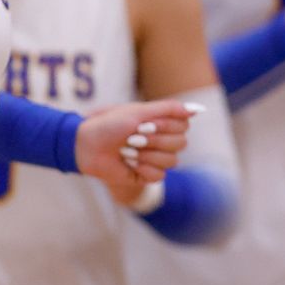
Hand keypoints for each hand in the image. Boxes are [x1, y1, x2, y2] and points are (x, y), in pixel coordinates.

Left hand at [76, 99, 195, 200]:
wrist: (86, 145)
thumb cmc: (109, 125)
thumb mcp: (139, 111)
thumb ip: (170, 109)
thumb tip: (198, 110)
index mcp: (162, 124)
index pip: (183, 127)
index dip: (165, 126)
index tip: (143, 123)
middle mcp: (162, 141)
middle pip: (180, 144)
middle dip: (154, 140)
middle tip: (132, 137)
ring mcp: (155, 159)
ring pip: (171, 161)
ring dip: (146, 155)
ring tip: (127, 151)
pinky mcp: (145, 175)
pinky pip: (159, 176)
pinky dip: (142, 169)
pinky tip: (128, 164)